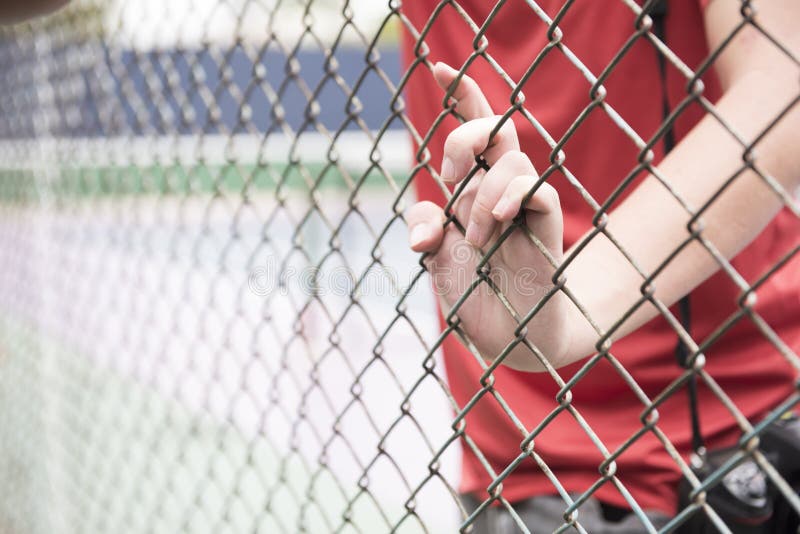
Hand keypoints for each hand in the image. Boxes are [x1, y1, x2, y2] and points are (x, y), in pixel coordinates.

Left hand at [406, 63, 570, 371]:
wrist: (507, 340)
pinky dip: (513, 196)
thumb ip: (428, 229)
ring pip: (513, 161)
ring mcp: (525, 209)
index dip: (463, 95)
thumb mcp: (438, 260)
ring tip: (475, 241)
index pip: (475, 133)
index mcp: (474, 192)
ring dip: (482, 196)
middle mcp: (501, 193)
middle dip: (466, 136)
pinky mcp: (546, 229)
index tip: (438, 67)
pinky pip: (538, 190)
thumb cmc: (476, 296)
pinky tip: (499, 220)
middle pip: (496, 131)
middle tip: (449, 173)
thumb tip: (427, 219)